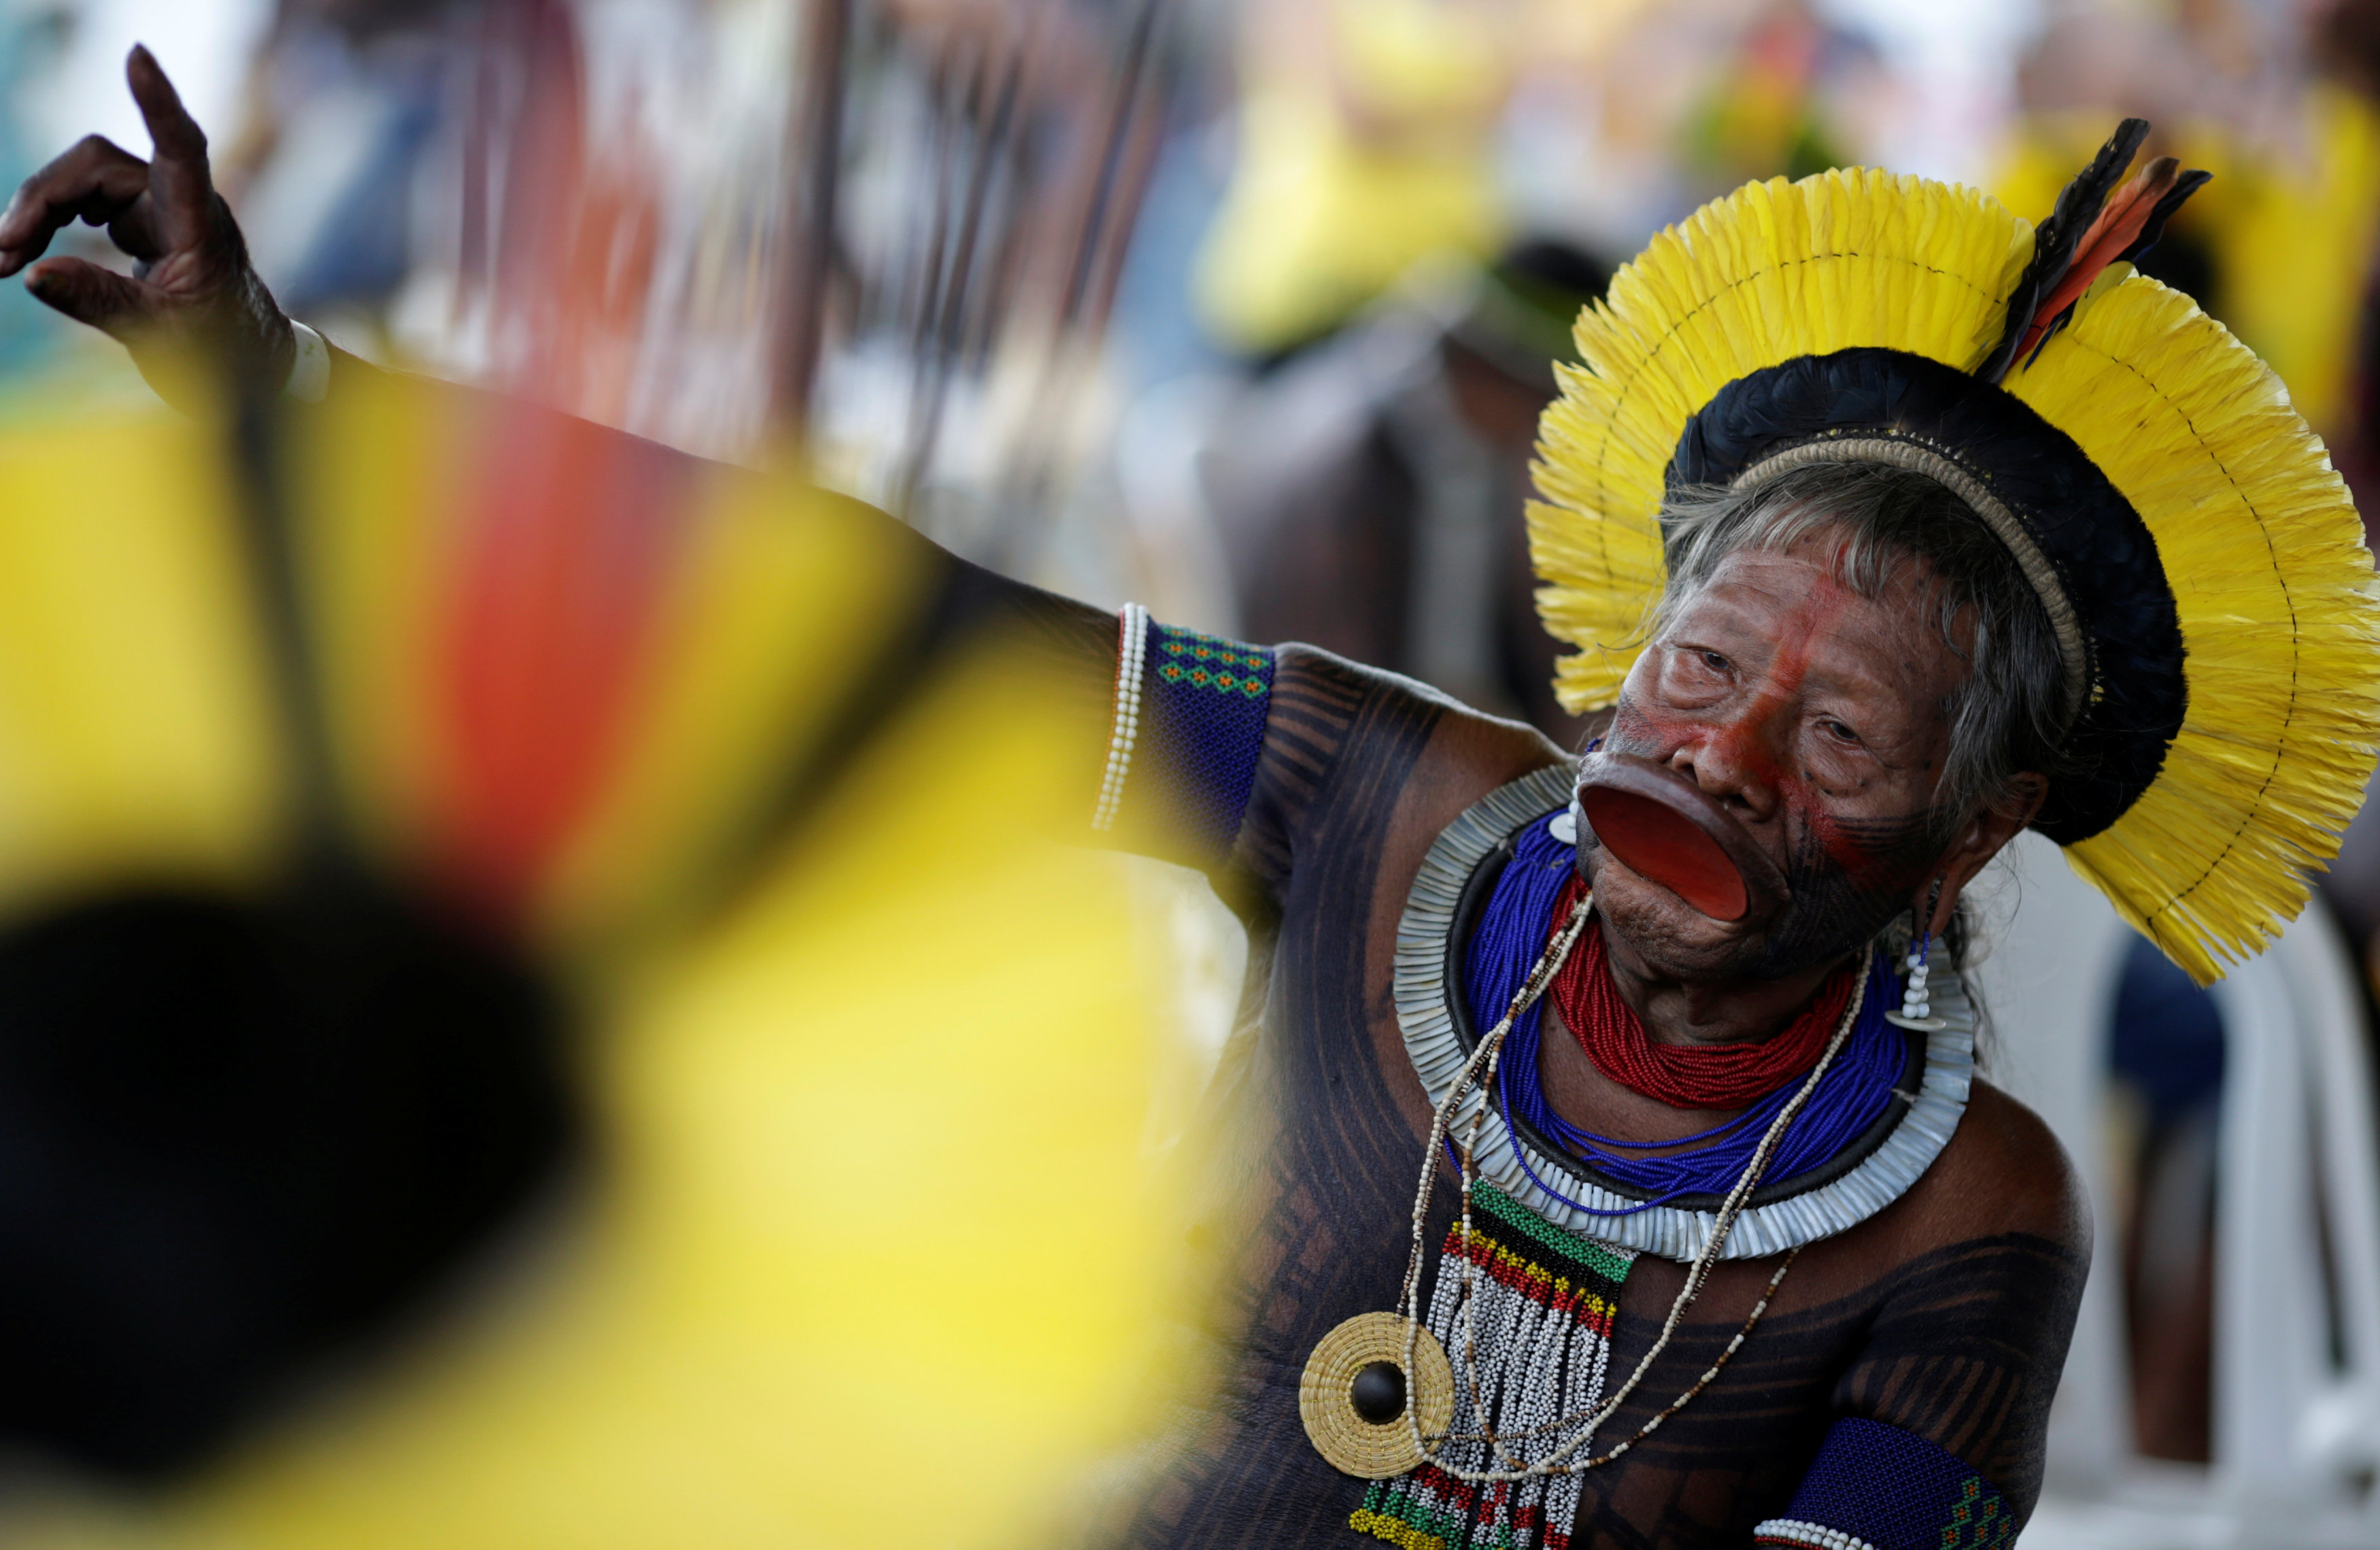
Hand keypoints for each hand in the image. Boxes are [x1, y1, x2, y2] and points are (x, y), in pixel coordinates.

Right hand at [0, 44, 292, 402]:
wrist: (252, 361)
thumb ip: (100, 304)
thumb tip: (33, 275)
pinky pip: (81, 199)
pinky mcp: (139, 219)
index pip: (183, 148)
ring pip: (81, 178)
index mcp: (201, 225)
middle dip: (41, 200)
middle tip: (3, 256)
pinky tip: (26, 254)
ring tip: (5, 261)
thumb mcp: (162, 338)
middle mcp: (180, 202)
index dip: (158, 102)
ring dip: (37, 212)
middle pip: (95, 164)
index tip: (137, 56)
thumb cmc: (226, 351)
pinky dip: (48, 222)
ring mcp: (158, 206)